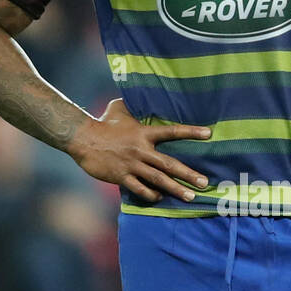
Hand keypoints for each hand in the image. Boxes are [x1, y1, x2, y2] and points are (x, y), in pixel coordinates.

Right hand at [68, 98, 211, 202]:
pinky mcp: (121, 176)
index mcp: (144, 133)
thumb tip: (140, 93)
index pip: (172, 132)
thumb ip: (134, 105)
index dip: (191, 132)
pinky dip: (151, 194)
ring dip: (175, 189)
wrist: (82, 138)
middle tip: (204, 183)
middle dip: (188, 174)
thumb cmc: (103, 122)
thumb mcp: (119, 109)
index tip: (209, 134)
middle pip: (169, 164)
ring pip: (158, 180)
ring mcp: (132, 165)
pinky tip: (160, 198)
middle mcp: (141, 150)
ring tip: (190, 196)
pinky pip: (140, 189)